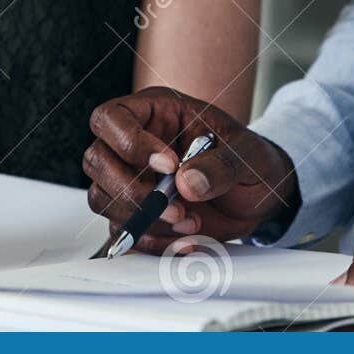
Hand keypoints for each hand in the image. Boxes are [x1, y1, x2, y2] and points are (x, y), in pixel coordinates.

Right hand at [83, 86, 298, 251]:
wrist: (257, 194)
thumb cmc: (248, 159)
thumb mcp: (247, 153)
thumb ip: (221, 164)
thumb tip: (186, 182)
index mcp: (156, 112)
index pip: (113, 117)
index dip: (130, 142)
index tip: (168, 165)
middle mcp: (135, 144)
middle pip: (96, 160)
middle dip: (132, 190)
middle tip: (175, 206)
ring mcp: (132, 179)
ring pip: (102, 198)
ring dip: (142, 218)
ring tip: (189, 221)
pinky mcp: (137, 213)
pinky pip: (124, 231)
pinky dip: (153, 241)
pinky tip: (186, 239)